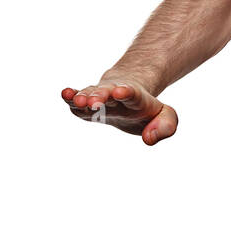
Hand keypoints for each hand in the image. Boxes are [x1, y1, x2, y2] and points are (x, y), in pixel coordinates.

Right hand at [62, 75, 177, 145]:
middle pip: (107, 92)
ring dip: (84, 97)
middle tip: (93, 101)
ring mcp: (100, 97)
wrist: (126, 92)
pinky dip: (71, 97)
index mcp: (136, 98)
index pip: (132, 94)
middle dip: (101, 96)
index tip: (120, 91)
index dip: (126, 92)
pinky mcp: (87, 103)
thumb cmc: (145, 109)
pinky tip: (64, 94)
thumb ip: (165, 126)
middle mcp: (115, 94)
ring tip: (77, 100)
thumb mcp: (165, 117)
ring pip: (91, 94)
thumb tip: (149, 139)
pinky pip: (77, 100)